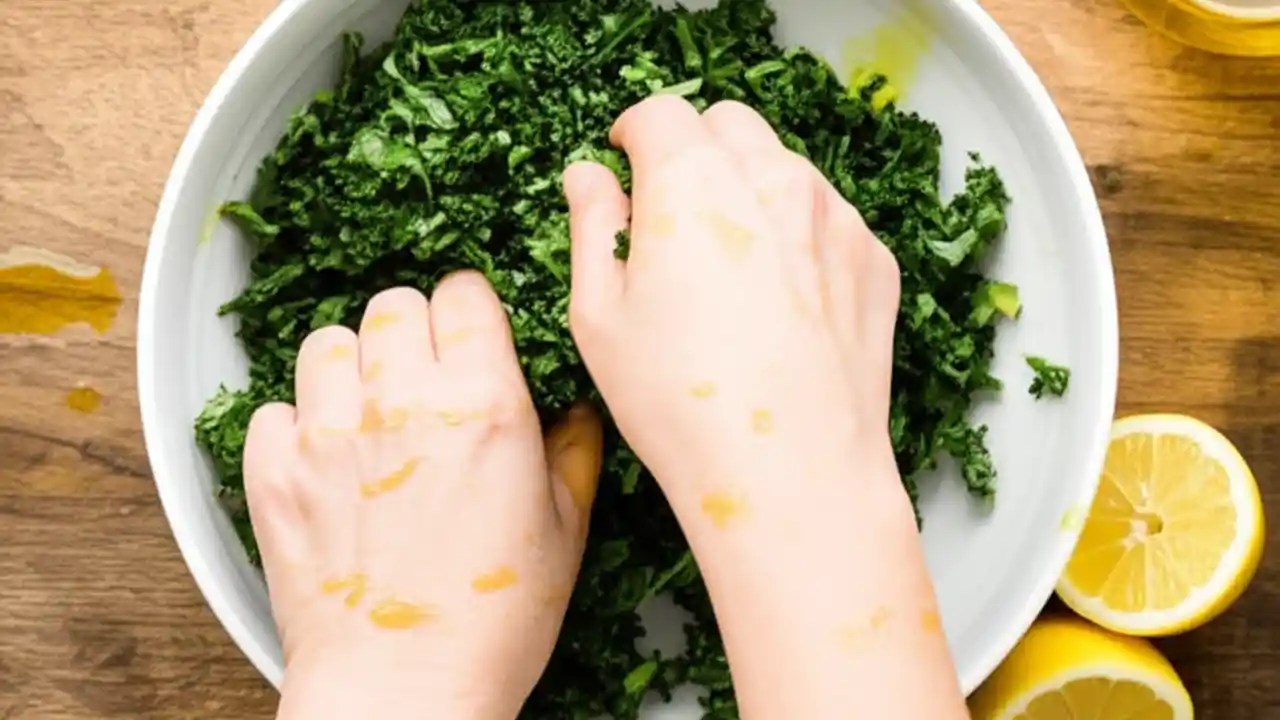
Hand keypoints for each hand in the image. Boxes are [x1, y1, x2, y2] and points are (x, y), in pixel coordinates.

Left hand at [243, 274, 601, 719]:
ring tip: (368, 412)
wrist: (402, 692)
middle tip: (422, 375)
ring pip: (326, 341)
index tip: (469, 333)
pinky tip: (326, 461)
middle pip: (392, 303)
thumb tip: (575, 410)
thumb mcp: (566, 531)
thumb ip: (573, 451)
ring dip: (350, 365)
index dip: (469, 310)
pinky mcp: (275, 473)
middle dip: (411, 329)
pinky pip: (274, 409)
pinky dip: (296, 424)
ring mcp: (330, 433)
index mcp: (483, 404)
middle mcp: (403, 401)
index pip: (462, 292)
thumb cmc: (493, 625)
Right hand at [564, 96, 902, 551]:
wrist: (793, 475)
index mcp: (693, 183)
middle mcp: (773, 179)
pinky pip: (825, 217)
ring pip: (782, 166)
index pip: (660, 113)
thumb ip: (591, 226)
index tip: (625, 162)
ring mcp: (834, 217)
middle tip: (671, 216)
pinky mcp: (872, 258)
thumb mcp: (599, 316)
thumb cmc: (680, 404)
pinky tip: (777, 301)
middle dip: (693, 151)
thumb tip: (589, 176)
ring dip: (748, 190)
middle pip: (727, 124)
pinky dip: (796, 233)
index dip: (632, 135)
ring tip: (726, 268)